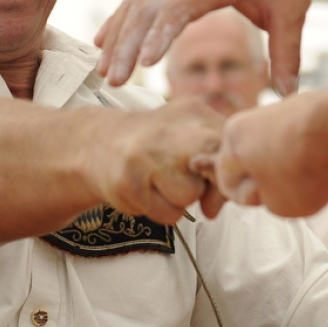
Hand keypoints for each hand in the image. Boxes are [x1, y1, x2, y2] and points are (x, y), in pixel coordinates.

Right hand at [91, 98, 225, 223]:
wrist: (98, 143)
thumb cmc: (158, 146)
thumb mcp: (191, 137)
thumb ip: (216, 165)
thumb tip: (214, 207)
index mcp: (194, 111)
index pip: (229, 148)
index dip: (225, 170)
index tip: (209, 174)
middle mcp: (170, 129)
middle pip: (213, 170)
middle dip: (207, 183)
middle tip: (185, 178)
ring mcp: (146, 155)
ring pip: (190, 196)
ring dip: (181, 200)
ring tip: (160, 183)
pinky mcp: (128, 182)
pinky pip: (169, 215)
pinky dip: (162, 211)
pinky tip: (145, 192)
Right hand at [96, 0, 315, 96]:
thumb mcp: (292, 12)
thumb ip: (287, 53)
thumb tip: (288, 93)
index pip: (180, 7)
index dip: (161, 34)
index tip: (147, 63)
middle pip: (148, 7)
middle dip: (128, 43)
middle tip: (115, 78)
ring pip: (138, 1)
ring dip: (119, 35)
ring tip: (106, 69)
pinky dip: (120, 18)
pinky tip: (104, 40)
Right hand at [194, 91, 327, 218]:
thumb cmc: (305, 166)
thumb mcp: (276, 205)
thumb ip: (265, 199)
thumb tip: (274, 186)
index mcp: (232, 140)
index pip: (227, 181)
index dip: (250, 200)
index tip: (271, 198)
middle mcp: (254, 120)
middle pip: (257, 166)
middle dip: (277, 184)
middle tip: (295, 191)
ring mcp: (283, 112)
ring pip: (285, 158)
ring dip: (301, 174)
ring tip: (320, 178)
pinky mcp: (312, 112)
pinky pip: (311, 148)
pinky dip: (321, 160)